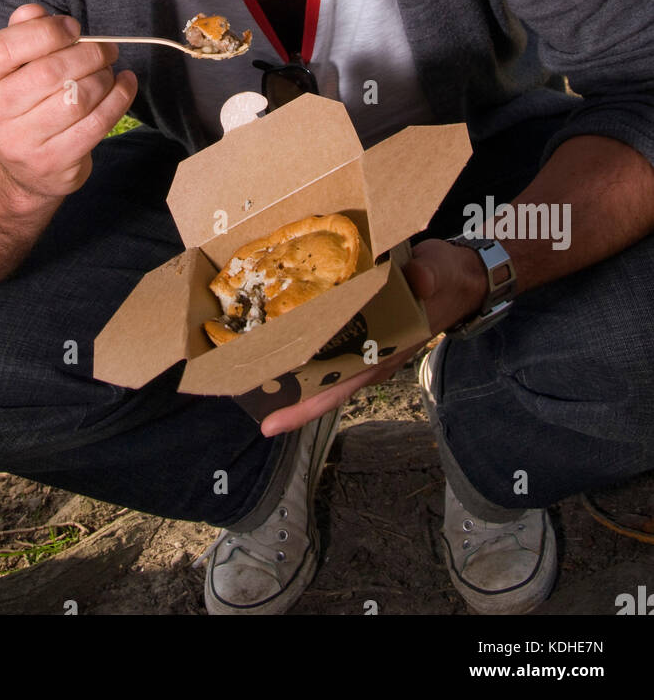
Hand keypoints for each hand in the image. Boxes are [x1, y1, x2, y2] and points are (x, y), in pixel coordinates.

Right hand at [0, 3, 137, 202]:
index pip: (2, 48)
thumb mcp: (13, 67)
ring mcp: (21, 143)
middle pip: (49, 72)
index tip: (73, 28)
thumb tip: (34, 11)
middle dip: (88, 53)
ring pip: (77, 97)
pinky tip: (124, 84)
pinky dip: (119, 98)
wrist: (23, 168)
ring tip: (108, 70)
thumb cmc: (23, 102)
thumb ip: (21, 33)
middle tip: (106, 48)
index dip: (45, 31)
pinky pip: (97, 123)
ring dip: (104, 76)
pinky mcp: (54, 162)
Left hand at [259, 237, 486, 437]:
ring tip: (247, 364)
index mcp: (385, 353)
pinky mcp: (358, 322)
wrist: (457, 274)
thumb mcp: (439, 275)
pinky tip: (276, 328)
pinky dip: (301, 335)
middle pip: (320, 381)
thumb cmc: (446, 279)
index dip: (306, 407)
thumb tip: (419, 280)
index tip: (270, 425)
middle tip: (241, 388)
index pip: (340, 387)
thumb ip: (429, 278)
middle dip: (283, 390)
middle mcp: (369, 354)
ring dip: (287, 364)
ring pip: (318, 362)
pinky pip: (324, 336)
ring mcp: (363, 341)